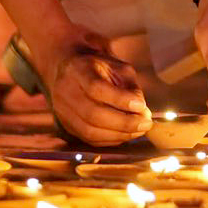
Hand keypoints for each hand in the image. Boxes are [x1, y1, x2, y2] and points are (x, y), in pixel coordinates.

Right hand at [37, 27, 150, 145]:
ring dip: (119, 134)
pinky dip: (111, 140)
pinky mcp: (66, 125)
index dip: (120, 100)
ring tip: (139, 131)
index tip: (141, 106)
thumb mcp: (118, 68)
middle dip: (124, 123)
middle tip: (145, 124)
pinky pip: (89, 140)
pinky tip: (125, 135)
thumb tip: (142, 111)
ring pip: (90, 131)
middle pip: (92, 113)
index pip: (96, 88)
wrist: (70, 71)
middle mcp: (65, 91)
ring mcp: (62, 111)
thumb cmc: (99, 68)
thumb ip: (130, 87)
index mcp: (78, 70)